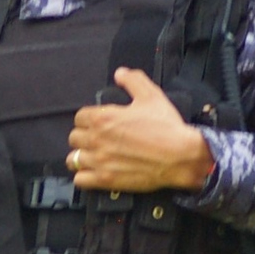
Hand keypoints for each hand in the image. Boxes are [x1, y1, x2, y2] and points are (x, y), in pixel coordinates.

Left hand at [67, 67, 215, 192]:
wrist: (181, 156)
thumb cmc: (167, 126)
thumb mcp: (151, 96)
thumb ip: (133, 81)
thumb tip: (120, 73)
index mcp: (102, 118)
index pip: (79, 117)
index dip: (88, 120)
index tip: (98, 124)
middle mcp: (96, 139)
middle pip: (74, 138)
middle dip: (84, 137)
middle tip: (98, 140)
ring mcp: (99, 161)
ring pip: (73, 159)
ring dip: (82, 157)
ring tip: (94, 157)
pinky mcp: (105, 180)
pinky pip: (80, 180)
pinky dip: (84, 177)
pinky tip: (94, 173)